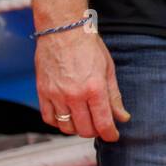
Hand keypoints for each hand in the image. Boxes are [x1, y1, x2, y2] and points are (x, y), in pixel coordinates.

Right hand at [36, 26, 129, 141]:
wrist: (63, 29)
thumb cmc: (88, 45)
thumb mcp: (108, 69)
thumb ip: (114, 96)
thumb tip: (122, 117)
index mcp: (94, 88)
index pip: (103, 124)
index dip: (110, 134)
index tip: (113, 136)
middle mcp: (74, 95)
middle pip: (85, 129)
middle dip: (95, 131)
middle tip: (99, 125)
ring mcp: (56, 95)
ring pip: (66, 128)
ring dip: (77, 128)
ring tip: (83, 119)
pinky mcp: (42, 92)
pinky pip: (49, 119)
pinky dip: (58, 122)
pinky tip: (66, 115)